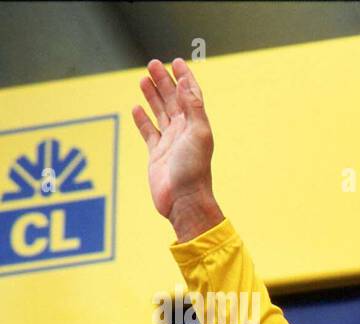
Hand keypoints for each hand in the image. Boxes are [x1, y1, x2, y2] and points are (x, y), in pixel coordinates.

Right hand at [131, 58, 223, 241]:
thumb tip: (186, 83)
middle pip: (173, 100)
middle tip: (152, 64)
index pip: (191, 96)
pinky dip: (143, 119)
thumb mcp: (197, 134)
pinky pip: (149, 132)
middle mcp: (184, 132)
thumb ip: (193, 108)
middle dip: (164, 81)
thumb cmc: (193, 170)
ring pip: (160, 112)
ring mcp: (170, 143)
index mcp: (196, 125)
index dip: (185, 78)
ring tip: (143, 79)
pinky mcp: (156, 155)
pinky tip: (137, 107)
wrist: (183, 201)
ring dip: (153, 96)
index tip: (176, 62)